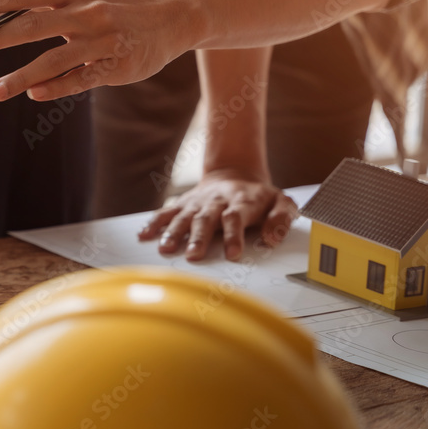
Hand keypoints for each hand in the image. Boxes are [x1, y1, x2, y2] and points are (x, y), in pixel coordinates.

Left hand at [0, 0, 203, 101]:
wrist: (173, 15)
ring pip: (51, 61)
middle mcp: (86, 11)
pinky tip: (33, 95)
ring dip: (18, 78)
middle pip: (31, 26)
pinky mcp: (116, 66)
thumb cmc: (119, 1)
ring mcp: (101, 40)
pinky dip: (54, 88)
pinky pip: (79, 80)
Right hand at [137, 169, 297, 260]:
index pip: (236, 218)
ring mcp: (197, 203)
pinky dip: (154, 223)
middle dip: (199, 238)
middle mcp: (216, 202)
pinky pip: (166, 212)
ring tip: (166, 248)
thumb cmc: (258, 196)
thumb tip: (272, 239)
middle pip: (206, 219)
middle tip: (194, 255)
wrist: (235, 173)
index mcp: (241, 202)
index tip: (233, 254)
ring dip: (174, 232)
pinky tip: (145, 235)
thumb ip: (281, 219)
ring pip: (184, 217)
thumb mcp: (282, 202)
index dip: (234, 236)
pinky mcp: (183, 204)